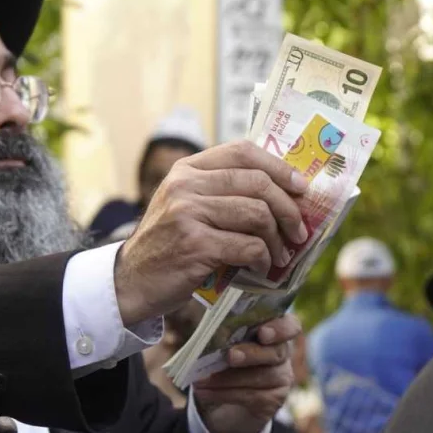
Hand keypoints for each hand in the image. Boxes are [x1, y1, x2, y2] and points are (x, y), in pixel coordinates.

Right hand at [115, 141, 309, 323]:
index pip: (242, 151)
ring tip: (280, 256)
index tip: (301, 187)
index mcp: (187, 169)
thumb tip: (283, 191)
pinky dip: (263, 260)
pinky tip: (261, 269)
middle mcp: (186, 185)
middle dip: (288, 209)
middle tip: (299, 232)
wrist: (131, 281)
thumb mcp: (185, 206)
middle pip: (257, 183)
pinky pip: (248, 247)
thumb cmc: (169, 245)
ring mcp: (188, 213)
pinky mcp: (195, 245)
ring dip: (277, 240)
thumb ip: (220, 192)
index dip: (279, 167)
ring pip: (257, 215)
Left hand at [193, 312, 300, 432]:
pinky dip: (223, 393)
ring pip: (260, 377)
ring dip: (228, 378)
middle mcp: (282, 353)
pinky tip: (203, 392)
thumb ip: (220, 332)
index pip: (290, 325)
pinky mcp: (272, 401)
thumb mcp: (221, 342)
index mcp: (272, 330)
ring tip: (201, 380)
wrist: (224, 402)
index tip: (263, 333)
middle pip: (276, 352)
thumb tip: (205, 329)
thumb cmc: (223, 360)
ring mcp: (281, 378)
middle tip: (230, 356)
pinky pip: (251, 396)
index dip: (280, 329)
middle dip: (251, 354)